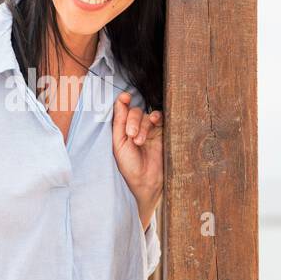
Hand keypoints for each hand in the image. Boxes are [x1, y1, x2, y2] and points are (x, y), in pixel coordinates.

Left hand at [112, 91, 162, 222]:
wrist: (146, 181)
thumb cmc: (130, 166)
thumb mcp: (119, 144)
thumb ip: (119, 122)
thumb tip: (120, 101)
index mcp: (121, 130)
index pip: (122, 110)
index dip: (123, 101)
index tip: (125, 97)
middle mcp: (134, 128)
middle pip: (134, 112)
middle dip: (133, 121)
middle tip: (132, 135)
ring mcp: (149, 130)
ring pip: (146, 115)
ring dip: (143, 125)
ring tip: (140, 141)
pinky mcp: (161, 133)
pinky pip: (160, 118)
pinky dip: (156, 117)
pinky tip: (154, 122)